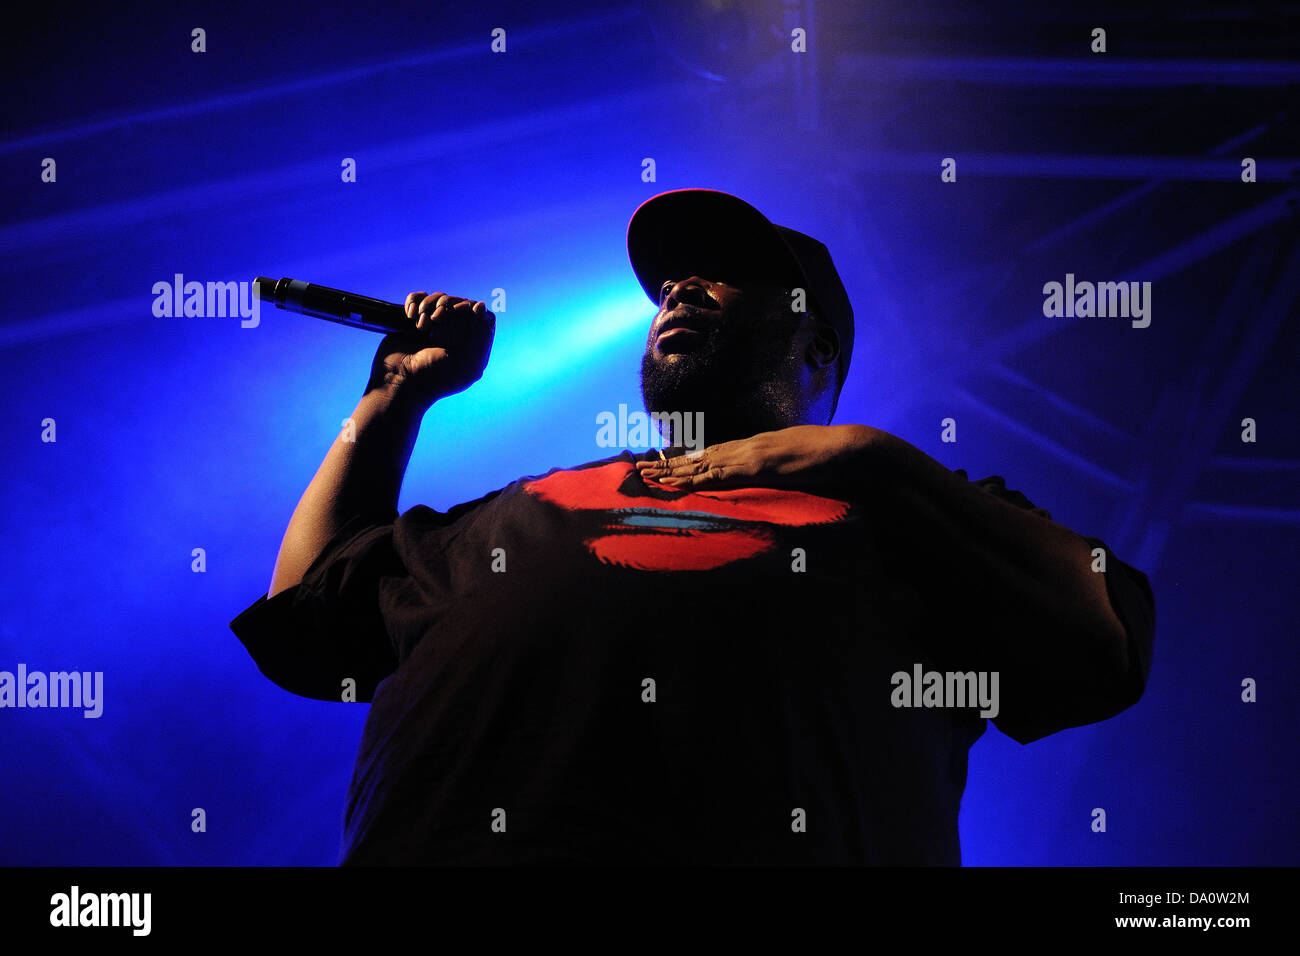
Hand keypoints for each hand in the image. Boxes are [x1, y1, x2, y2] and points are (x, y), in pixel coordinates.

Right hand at [365, 291, 494, 409]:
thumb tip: (481, 305)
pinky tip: (410, 316)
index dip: (471, 308)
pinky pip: (417, 298)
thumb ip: (481, 335)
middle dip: (448, 305)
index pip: (480, 315)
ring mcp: (433, 328)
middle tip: (437, 319)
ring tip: (421, 325)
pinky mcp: (412, 322)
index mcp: (471, 346)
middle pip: (459, 302)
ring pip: (438, 298)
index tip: (460, 311)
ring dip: (429, 305)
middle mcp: (453, 335)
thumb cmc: (434, 377)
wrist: (398, 382)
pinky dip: (413, 302)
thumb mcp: (467, 362)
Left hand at [635, 424, 879, 496]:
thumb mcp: (796, 463)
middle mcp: (749, 446)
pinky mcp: (759, 465)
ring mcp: (752, 454)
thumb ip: (779, 467)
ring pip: (704, 464)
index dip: (687, 462)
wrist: (848, 449)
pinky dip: (698, 478)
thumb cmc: (828, 458)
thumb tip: (771, 473)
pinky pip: (723, 474)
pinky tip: (679, 482)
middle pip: (700, 458)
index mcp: (756, 446)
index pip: (714, 455)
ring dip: (673, 472)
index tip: (664, 466)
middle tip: (641, 470)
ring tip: (648, 476)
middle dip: (670, 465)